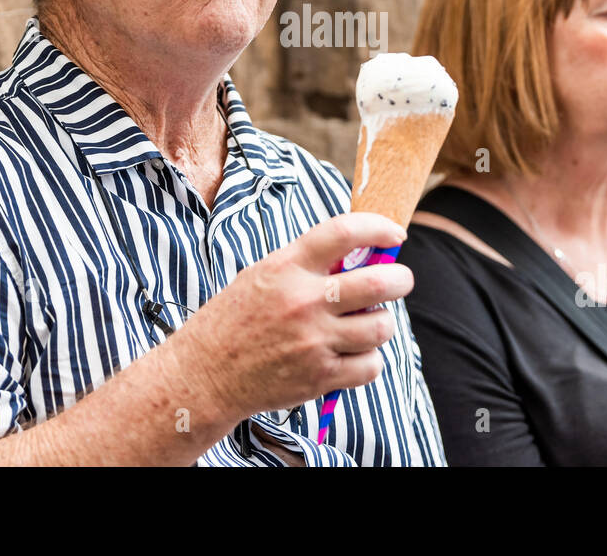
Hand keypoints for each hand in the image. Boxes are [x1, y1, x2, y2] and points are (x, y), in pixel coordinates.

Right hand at [172, 212, 412, 421]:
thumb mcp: (264, 275)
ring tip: (366, 323)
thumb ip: (309, 264)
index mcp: (287, 267)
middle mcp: (304, 301)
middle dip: (401, 279)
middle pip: (379, 283)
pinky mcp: (320, 377)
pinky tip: (353, 354)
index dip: (379, 228)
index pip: (344, 233)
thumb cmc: (237, 319)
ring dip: (381, 323)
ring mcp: (314, 341)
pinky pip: (371, 365)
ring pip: (381, 327)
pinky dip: (369, 360)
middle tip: (400, 281)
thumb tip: (364, 255)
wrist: (205, 374)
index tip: (394, 235)